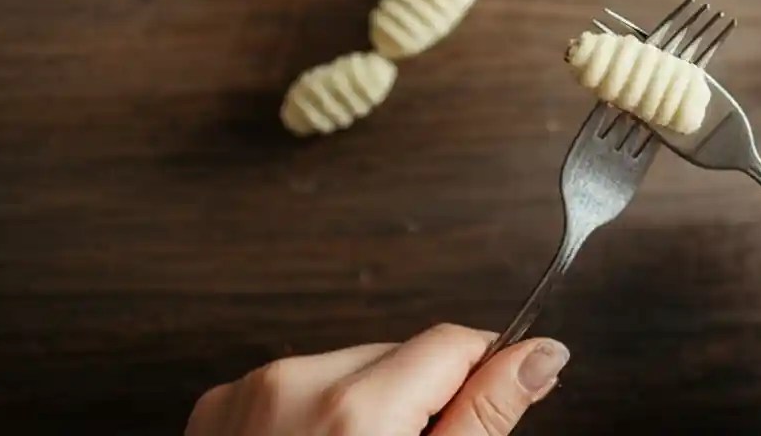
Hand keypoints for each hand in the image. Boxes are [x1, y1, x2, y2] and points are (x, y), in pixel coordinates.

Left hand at [186, 324, 568, 435]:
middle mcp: (294, 386)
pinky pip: (295, 388)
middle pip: (400, 356)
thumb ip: (486, 417)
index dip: (483, 375)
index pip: (456, 342)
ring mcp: (246, 394)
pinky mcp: (218, 407)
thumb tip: (542, 356)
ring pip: (347, 370)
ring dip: (365, 408)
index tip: (488, 409)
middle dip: (419, 400)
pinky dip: (313, 418)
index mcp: (355, 410)